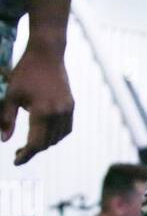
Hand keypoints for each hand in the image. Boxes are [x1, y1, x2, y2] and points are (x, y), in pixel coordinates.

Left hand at [2, 44, 73, 162]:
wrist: (47, 54)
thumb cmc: (26, 72)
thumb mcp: (11, 95)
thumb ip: (7, 119)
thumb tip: (3, 140)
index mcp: (42, 111)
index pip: (35, 143)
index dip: (26, 155)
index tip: (16, 161)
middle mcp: (58, 113)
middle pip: (47, 143)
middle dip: (32, 151)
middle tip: (19, 152)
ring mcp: (67, 110)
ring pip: (57, 138)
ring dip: (44, 144)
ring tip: (31, 143)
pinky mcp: (71, 106)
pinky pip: (66, 130)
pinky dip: (56, 136)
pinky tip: (45, 133)